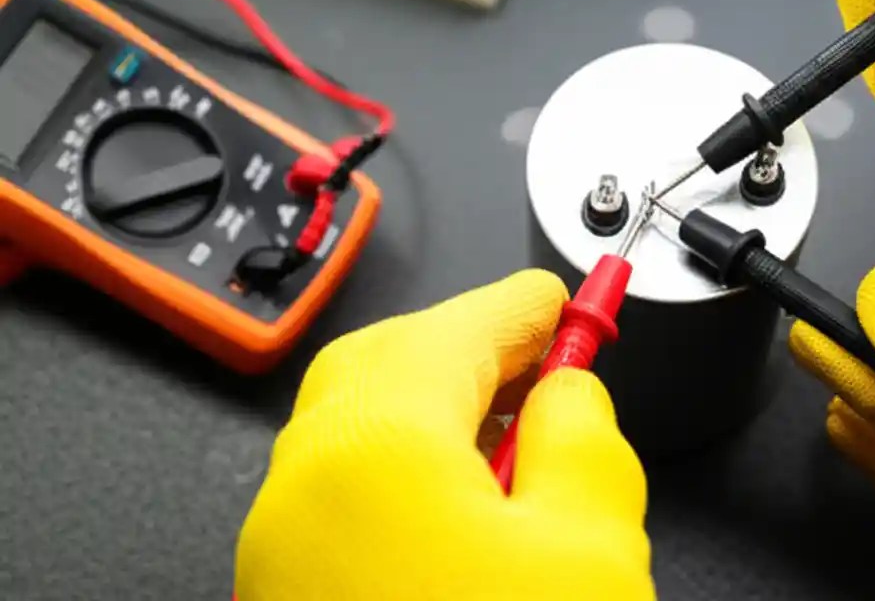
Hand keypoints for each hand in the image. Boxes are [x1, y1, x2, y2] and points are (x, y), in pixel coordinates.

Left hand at [235, 270, 653, 600]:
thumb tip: (570, 392)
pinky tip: (468, 518)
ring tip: (517, 454)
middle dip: (474, 351)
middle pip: (387, 361)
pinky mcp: (285, 593)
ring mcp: (279, 547)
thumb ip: (584, 437)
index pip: (461, 327)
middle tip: (547, 371)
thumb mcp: (592, 549)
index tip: (575, 304)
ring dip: (439, 415)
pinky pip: (341, 496)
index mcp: (372, 450)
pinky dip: (406, 477)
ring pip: (358, 430)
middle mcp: (301, 489)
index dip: (532, 308)